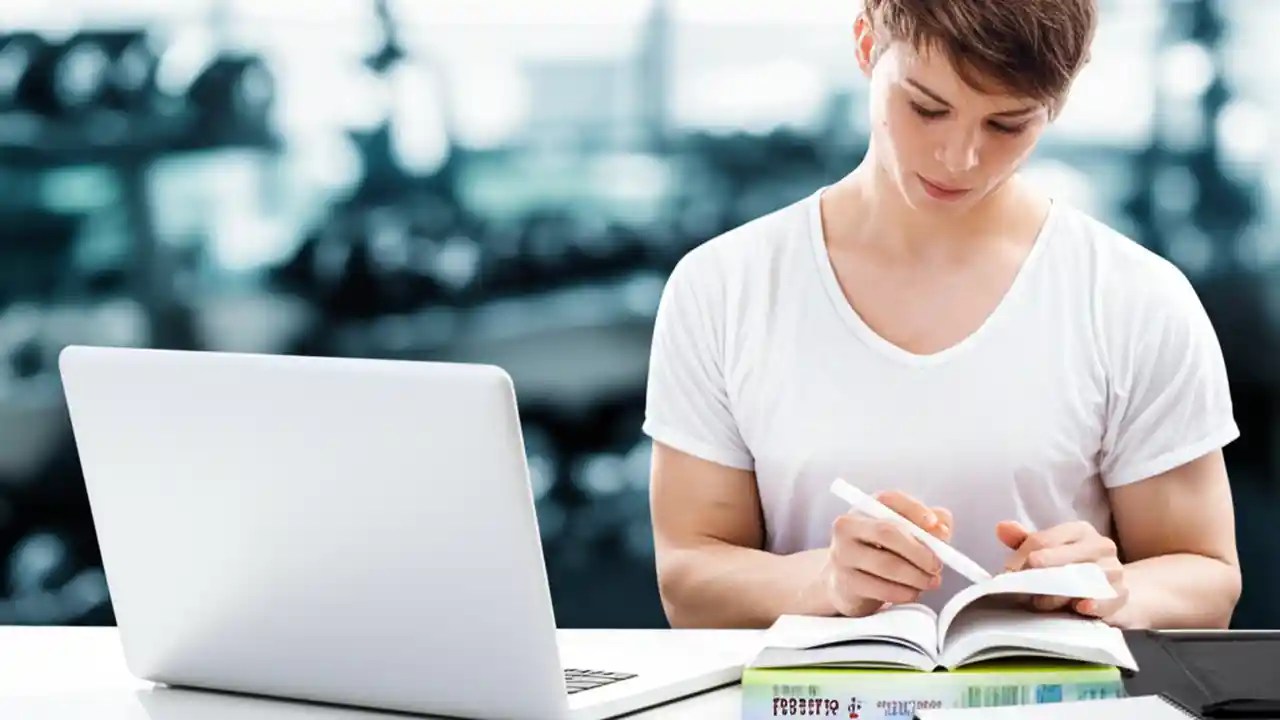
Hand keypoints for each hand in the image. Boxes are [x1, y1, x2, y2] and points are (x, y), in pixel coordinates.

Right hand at [823, 490, 952, 616]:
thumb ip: (928, 527)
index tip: (934, 524)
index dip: (914, 509)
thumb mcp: (904, 533)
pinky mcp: (846, 583)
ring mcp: (843, 555)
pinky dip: (905, 592)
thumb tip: (942, 530)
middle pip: (887, 532)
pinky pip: (882, 588)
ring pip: (887, 564)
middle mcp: (847, 527)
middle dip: (919, 551)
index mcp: (864, 508)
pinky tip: (913, 592)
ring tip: (930, 582)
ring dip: (916, 576)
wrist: (847, 583)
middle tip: (937, 565)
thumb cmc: (882, 552)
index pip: (888, 499)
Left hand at [996, 520, 1128, 621]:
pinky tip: (1080, 606)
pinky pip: (1107, 600)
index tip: (1008, 573)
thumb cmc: (1074, 567)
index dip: (1021, 558)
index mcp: (1079, 530)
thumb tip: (1002, 528)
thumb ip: (1025, 540)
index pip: (1043, 540)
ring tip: (1040, 602)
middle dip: (1036, 575)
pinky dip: (1093, 604)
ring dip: (1056, 594)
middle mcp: (1100, 546)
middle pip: (1061, 558)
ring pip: (1081, 580)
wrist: (1114, 589)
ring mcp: (1114, 571)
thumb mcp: (1049, 550)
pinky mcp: (1122, 595)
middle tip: (1019, 587)